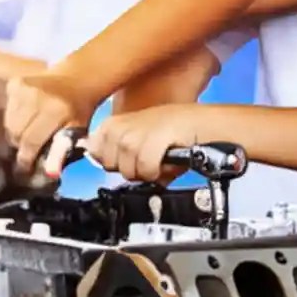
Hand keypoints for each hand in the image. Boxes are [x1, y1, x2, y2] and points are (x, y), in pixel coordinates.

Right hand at [5, 73, 98, 174]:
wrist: (76, 80)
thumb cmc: (78, 110)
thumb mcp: (77, 132)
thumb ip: (61, 152)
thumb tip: (50, 174)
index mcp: (55, 110)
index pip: (31, 142)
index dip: (27, 158)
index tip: (27, 167)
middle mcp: (37, 97)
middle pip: (16, 134)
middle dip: (22, 145)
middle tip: (32, 147)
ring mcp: (24, 88)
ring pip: (9, 124)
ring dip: (17, 132)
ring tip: (31, 131)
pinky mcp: (16, 83)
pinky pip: (8, 111)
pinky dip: (15, 117)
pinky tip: (28, 115)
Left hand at [85, 104, 207, 181]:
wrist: (203, 124)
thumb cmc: (174, 133)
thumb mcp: (139, 140)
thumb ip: (118, 154)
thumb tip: (105, 166)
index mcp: (113, 123)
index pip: (93, 153)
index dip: (112, 164)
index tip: (127, 162)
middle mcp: (122, 124)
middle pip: (110, 165)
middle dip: (129, 172)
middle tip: (146, 164)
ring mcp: (138, 129)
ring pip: (127, 168)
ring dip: (145, 173)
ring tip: (158, 164)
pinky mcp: (156, 136)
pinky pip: (145, 167)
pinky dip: (156, 172)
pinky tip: (164, 165)